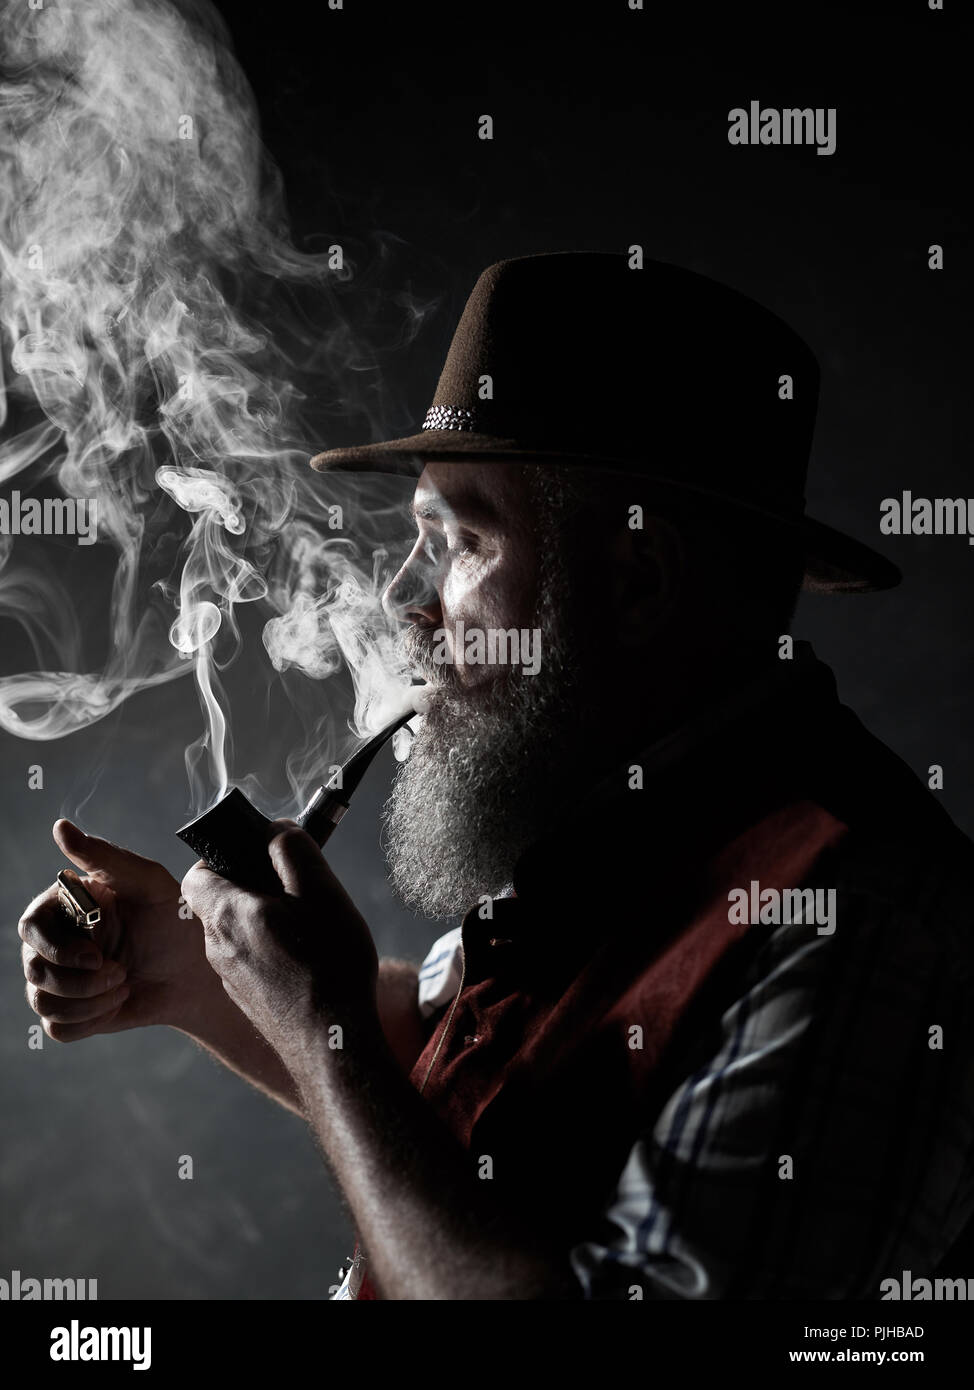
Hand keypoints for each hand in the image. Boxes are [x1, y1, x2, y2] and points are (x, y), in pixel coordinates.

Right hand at [19, 819, 210, 1041]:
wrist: (193, 974)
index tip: (96, 957)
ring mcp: (58, 978)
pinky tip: (117, 1002)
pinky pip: (57, 1028)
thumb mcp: (150, 883)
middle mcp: (54, 942)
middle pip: (34, 971)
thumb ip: (106, 856)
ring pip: (43, 1003)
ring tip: (124, 982)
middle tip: (122, 971)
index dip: (58, 950)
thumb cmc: (173, 921)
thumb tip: (60, 827)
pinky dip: (91, 1021)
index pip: (30, 927)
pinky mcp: (69, 1011)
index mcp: (64, 907)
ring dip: (92, 1001)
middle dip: (83, 982)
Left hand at [180, 823, 379, 1064]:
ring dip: (264, 922)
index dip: (225, 857)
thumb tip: (274, 828)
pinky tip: (308, 962)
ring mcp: (231, 979)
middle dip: (254, 888)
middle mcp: (217, 947)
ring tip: (310, 929)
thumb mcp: (320, 891)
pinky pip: (251, 961)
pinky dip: (271, 952)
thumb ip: (291, 849)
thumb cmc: (328, 964)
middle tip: (298, 892)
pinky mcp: (248, 1001)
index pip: (198, 872)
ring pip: (237, 933)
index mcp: (225, 914)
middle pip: (220, 901)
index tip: (262, 859)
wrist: (333, 1043)